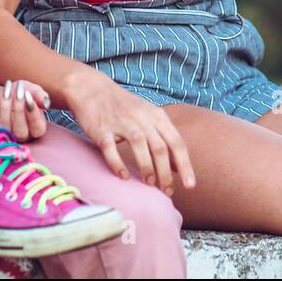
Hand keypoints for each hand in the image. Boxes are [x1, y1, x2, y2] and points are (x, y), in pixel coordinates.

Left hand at [0, 73, 49, 141]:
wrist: (5, 91)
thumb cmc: (22, 92)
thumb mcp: (33, 91)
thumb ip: (40, 96)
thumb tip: (44, 102)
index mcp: (35, 129)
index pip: (37, 128)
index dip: (33, 113)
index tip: (28, 96)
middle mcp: (20, 136)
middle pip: (21, 132)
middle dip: (19, 110)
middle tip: (19, 92)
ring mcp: (4, 135)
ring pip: (4, 127)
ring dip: (6, 107)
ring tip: (7, 90)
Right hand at [62, 67, 195, 196]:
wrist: (92, 88)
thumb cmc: (124, 107)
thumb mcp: (149, 116)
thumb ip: (164, 138)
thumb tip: (178, 166)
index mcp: (156, 115)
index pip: (176, 142)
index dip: (185, 165)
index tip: (190, 185)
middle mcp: (141, 118)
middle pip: (160, 147)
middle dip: (166, 173)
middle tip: (167, 192)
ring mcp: (121, 122)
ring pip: (139, 145)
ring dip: (146, 167)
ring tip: (149, 184)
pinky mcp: (101, 129)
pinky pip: (111, 148)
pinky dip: (118, 163)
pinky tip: (123, 176)